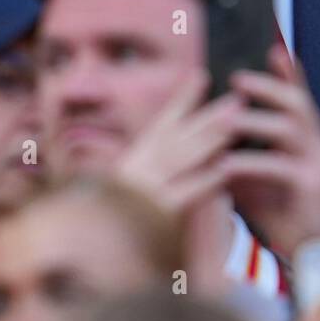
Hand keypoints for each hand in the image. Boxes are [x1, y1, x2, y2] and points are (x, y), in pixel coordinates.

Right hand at [113, 69, 242, 216]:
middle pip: (178, 137)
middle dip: (209, 118)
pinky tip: (225, 170)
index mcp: (133, 161)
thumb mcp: (126, 187)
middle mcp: (137, 170)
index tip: (201, 76)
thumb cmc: (109, 220)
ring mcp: (144, 190)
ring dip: (209, 140)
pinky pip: (181, 195)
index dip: (183, 99)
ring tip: (235, 125)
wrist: (81, 245)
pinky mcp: (152, 215)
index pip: (162, 123)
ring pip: (180, 159)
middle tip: (238, 101)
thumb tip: (170, 151)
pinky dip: (203, 181)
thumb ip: (148, 168)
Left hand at [220, 46, 319, 258]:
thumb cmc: (285, 215)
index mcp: (310, 138)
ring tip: (223, 120)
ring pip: (289, 129)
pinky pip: (280, 167)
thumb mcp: (259, 181)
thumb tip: (210, 143)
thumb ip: (242, 158)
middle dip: (267, 87)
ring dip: (254, 122)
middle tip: (236, 79)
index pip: (301, 97)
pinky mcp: (314, 187)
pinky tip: (224, 166)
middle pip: (297, 103)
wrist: (314, 255)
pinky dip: (249, 163)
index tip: (275, 48)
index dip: (291, 72)